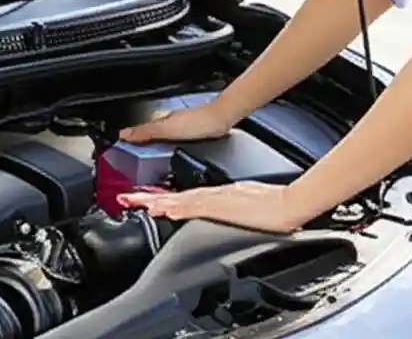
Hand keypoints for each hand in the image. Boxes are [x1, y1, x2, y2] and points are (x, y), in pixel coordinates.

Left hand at [117, 181, 308, 233]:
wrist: (285, 204)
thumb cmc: (270, 205)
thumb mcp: (242, 206)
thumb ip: (228, 209)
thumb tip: (220, 214)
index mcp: (213, 196)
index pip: (180, 197)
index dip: (159, 198)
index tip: (142, 200)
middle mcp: (210, 196)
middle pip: (172, 196)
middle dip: (148, 198)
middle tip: (125, 198)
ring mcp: (214, 200)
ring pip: (178, 200)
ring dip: (156, 202)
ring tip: (136, 203)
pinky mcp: (221, 206)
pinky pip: (195, 207)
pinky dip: (178, 208)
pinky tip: (166, 209)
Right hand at [118, 103, 234, 143]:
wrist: (222, 118)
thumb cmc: (198, 123)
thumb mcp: (167, 130)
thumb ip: (146, 133)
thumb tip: (124, 135)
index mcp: (162, 121)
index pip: (140, 130)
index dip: (129, 137)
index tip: (119, 145)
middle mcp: (170, 122)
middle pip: (150, 132)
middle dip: (140, 141)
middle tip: (130, 152)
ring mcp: (182, 126)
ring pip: (163, 134)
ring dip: (154, 142)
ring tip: (148, 153)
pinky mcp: (193, 131)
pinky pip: (175, 138)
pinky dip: (168, 143)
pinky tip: (172, 150)